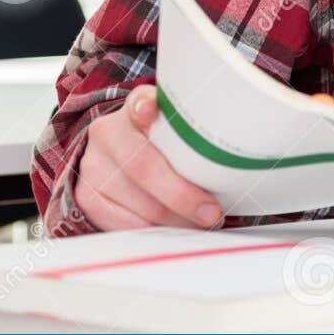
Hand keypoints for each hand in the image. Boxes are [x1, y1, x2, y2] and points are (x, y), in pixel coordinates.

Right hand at [75, 83, 224, 230]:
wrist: (118, 154)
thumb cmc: (165, 143)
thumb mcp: (180, 129)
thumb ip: (199, 131)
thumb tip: (247, 148)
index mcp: (136, 108)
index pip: (139, 103)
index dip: (144, 107)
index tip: (151, 110)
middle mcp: (108, 133)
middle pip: (144, 166)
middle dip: (182, 195)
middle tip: (212, 212)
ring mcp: (93, 166)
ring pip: (136, 201)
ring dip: (173, 219)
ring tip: (199, 223)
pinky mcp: (86, 196)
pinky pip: (122, 223)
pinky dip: (153, 231)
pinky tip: (174, 229)